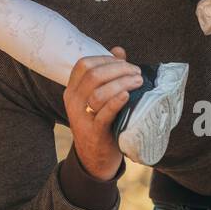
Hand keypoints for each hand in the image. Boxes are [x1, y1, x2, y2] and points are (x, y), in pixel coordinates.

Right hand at [64, 46, 143, 180]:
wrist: (94, 158)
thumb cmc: (101, 122)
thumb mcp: (99, 98)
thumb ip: (108, 74)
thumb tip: (119, 51)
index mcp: (72, 90)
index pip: (84, 64)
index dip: (105, 59)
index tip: (125, 63)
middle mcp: (73, 101)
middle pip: (93, 75)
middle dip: (118, 69)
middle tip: (136, 72)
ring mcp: (81, 117)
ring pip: (98, 93)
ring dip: (121, 83)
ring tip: (138, 82)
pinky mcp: (93, 132)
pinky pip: (103, 114)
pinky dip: (116, 102)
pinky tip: (127, 96)